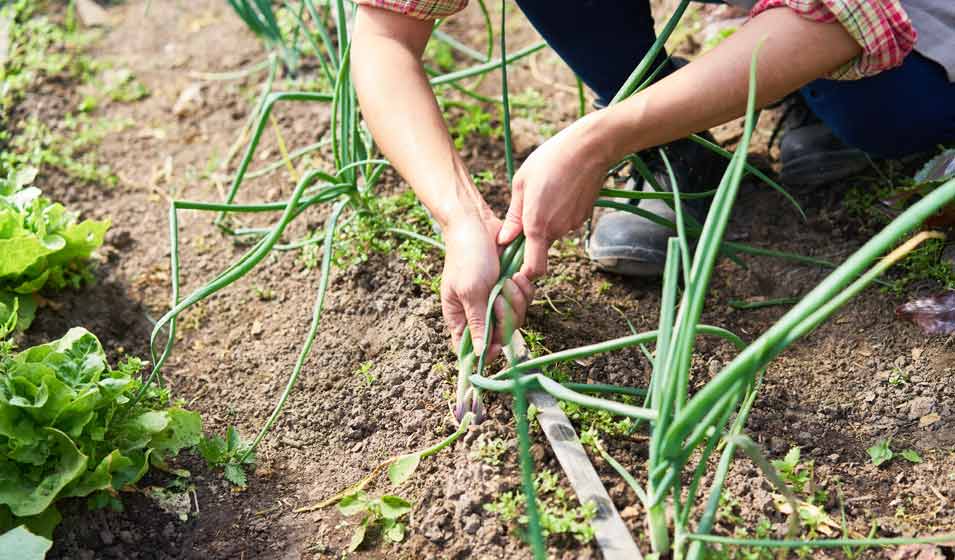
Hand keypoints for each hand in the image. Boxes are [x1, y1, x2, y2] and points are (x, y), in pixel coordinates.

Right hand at [441, 209, 535, 357]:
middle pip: (500, 334)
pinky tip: (518, 274)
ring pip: (516, 317)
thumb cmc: (466, 257)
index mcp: (459, 316)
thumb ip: (477, 322)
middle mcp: (477, 311)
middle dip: (506, 317)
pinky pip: (525, 300)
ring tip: (509, 280)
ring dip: (517, 300)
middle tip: (500, 296)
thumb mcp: (470, 291)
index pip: (470, 347)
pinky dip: (524, 289)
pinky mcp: (509, 287)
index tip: (498, 345)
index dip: (486, 351)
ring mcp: (495, 299)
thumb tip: (479, 352)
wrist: (476, 224)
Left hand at [498, 113, 615, 279]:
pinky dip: (559, 213)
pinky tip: (559, 190)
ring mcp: (572, 224)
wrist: (589, 148)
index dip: (525, 273)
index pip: (534, 268)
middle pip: (540, 246)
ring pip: (553, 232)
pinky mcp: (583, 217)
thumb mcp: (521, 183)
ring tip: (545, 192)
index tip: (516, 266)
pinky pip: (565, 222)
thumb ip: (513, 216)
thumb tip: (504, 240)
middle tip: (527, 208)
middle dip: (532, 236)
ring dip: (546, 221)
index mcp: (537, 225)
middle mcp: (557, 230)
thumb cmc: (551, 160)